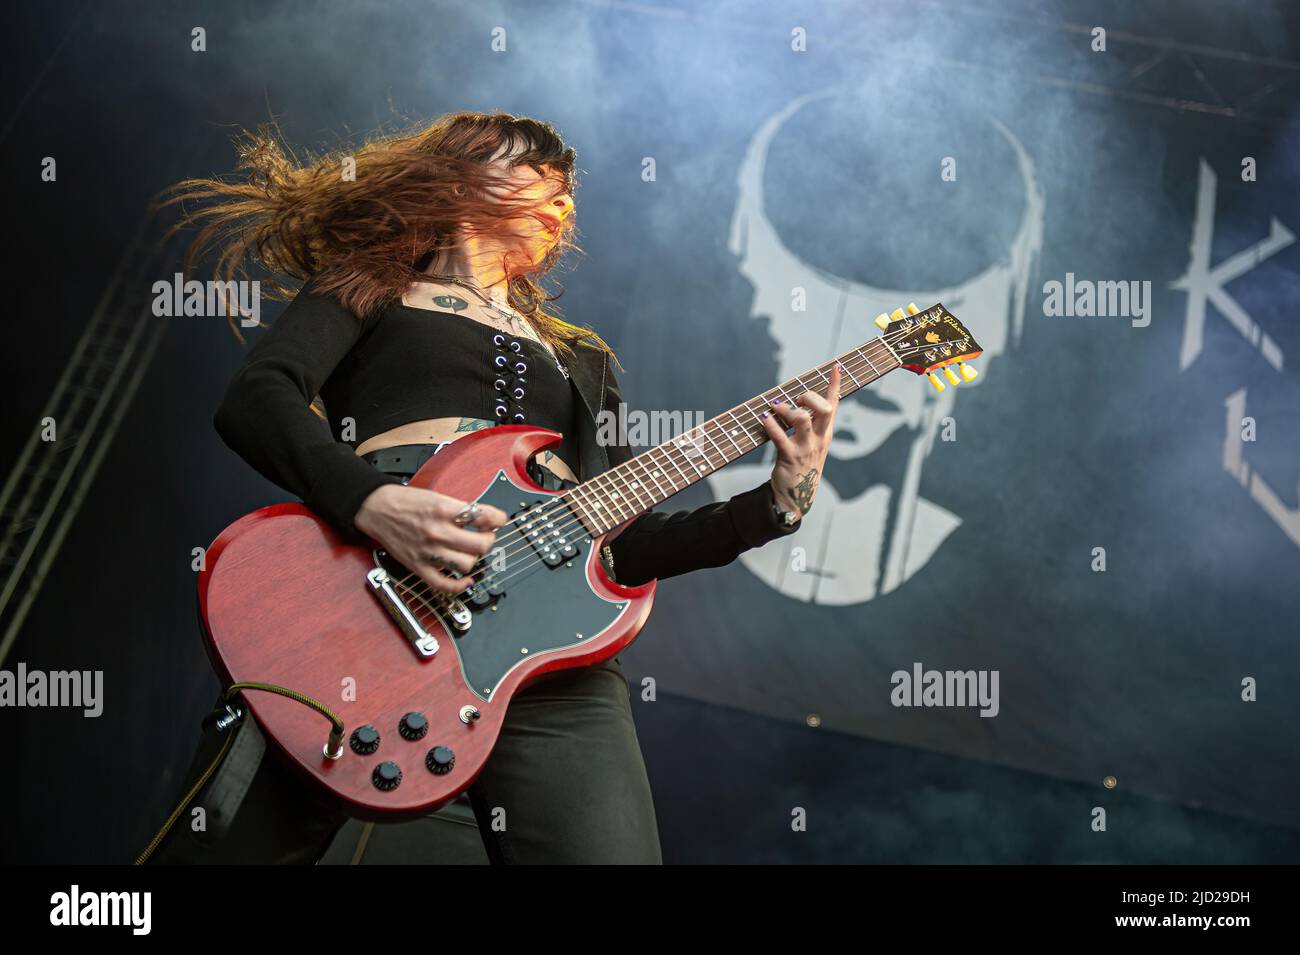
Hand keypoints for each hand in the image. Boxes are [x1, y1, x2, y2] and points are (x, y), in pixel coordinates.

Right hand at [354, 483, 508, 594]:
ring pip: (467, 565)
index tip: (498, 521)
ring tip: (470, 553)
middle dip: (488, 540)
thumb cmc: (406, 502)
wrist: (377, 509)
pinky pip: (444, 584)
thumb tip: (486, 520)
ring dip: (474, 559)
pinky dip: (459, 586)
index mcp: (443, 509)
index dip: (498, 519)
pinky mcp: (418, 566)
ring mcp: (428, 551)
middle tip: (485, 536)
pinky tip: (466, 580)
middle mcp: (437, 531)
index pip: (484, 517)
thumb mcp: (437, 496)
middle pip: (480, 545)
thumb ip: (461, 509)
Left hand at [760, 362, 841, 517]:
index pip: (833, 404)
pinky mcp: (790, 457)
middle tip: (796, 398)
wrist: (797, 496)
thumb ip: (814, 424)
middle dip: (810, 397)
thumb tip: (806, 402)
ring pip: (803, 420)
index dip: (835, 385)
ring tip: (775, 407)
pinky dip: (771, 425)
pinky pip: (781, 437)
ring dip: (787, 409)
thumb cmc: (803, 465)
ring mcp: (805, 448)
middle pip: (825, 409)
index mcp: (825, 432)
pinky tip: (764, 418)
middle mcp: (818, 438)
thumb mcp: (814, 443)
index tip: (835, 367)